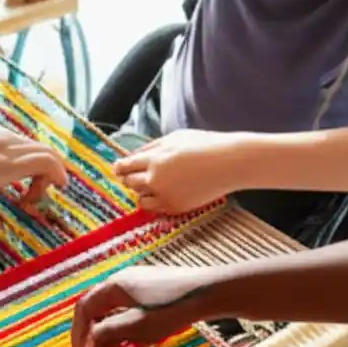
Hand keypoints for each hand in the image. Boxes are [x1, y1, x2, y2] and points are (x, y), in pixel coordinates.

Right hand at [70, 266, 211, 346]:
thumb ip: (109, 332)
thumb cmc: (172, 309)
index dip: (79, 331)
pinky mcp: (152, 283)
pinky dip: (120, 318)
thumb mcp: (137, 326)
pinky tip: (130, 332)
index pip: (84, 307)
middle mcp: (121, 278)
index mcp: (113, 286)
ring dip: (106, 324)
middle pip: (95, 303)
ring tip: (108, 345)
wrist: (209, 291)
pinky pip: (126, 302)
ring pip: (111, 303)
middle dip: (89, 328)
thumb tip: (88, 340)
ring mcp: (137, 278)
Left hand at [113, 130, 260, 213]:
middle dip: (128, 178)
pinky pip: (156, 208)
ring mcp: (166, 196)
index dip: (119, 167)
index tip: (118, 167)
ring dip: (141, 191)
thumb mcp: (174, 138)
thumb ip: (151, 148)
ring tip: (150, 184)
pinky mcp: (176, 208)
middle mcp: (156, 180)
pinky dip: (154, 201)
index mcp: (154, 160)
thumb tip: (134, 155)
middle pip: (130, 183)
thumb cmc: (204, 145)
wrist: (229, 164)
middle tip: (130, 175)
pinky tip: (161, 192)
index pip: (125, 166)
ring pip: (140, 199)